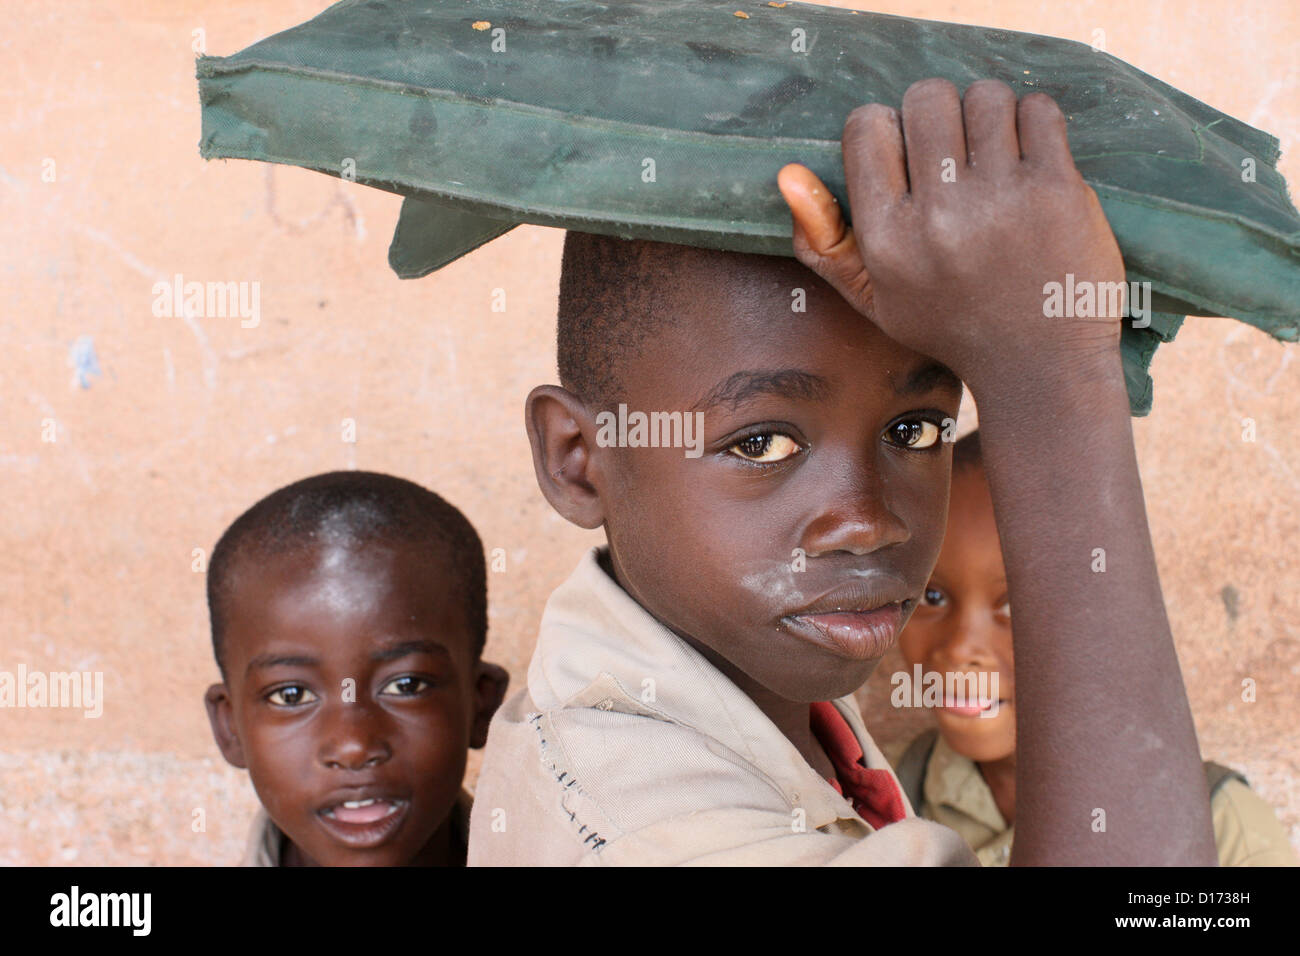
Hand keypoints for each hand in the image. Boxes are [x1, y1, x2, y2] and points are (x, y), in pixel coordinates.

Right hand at [778, 78, 1125, 395]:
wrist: (1040, 363)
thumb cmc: (950, 326)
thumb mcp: (871, 298)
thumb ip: (822, 240)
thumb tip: (787, 173)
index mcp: (886, 238)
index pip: (868, 127)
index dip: (886, 128)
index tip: (907, 155)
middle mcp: (939, 216)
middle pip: (926, 98)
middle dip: (938, 113)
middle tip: (954, 149)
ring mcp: (1001, 199)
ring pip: (985, 96)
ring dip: (988, 114)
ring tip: (993, 152)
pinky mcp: (1056, 189)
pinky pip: (1039, 109)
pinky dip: (1035, 121)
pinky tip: (1030, 156)